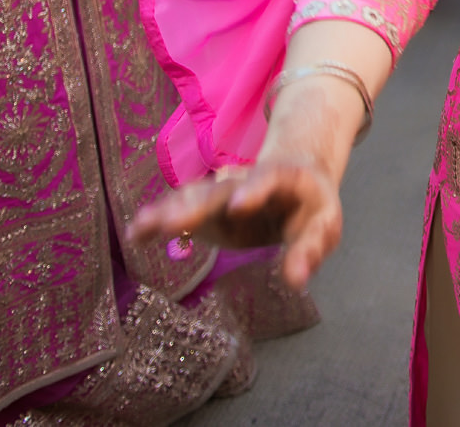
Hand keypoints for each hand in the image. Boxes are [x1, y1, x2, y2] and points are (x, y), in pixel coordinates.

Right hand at [129, 158, 341, 291]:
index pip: (270, 180)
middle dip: (197, 206)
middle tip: (174, 222)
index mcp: (285, 178)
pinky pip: (178, 210)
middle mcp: (247, 180)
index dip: (253, 191)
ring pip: (194, 197)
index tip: (237, 207)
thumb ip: (309, 251)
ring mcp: (222, 192)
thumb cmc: (310, 209)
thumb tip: (295, 281)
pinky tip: (137, 235)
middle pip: (221, 190)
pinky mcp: (205, 207)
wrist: (295, 179)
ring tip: (145, 226)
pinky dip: (158, 220)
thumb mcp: (322, 227)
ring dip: (170, 211)